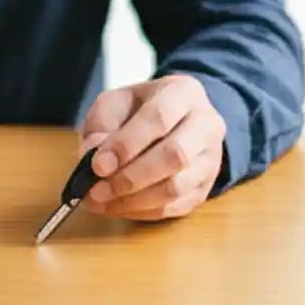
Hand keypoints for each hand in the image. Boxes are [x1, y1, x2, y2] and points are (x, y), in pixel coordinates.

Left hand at [77, 74, 226, 220]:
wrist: (173, 118)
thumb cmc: (139, 108)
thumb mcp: (114, 103)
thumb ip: (101, 127)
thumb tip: (93, 160)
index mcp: (183, 93)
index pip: (158, 119)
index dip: (126, 145)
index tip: (97, 165)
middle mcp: (206, 125)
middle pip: (175, 156)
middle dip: (131, 177)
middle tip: (96, 190)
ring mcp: (211, 159)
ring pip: (177, 187)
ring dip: (134, 200)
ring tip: (100, 202)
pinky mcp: (206, 186)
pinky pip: (177, 206)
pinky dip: (143, 211)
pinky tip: (117, 207)